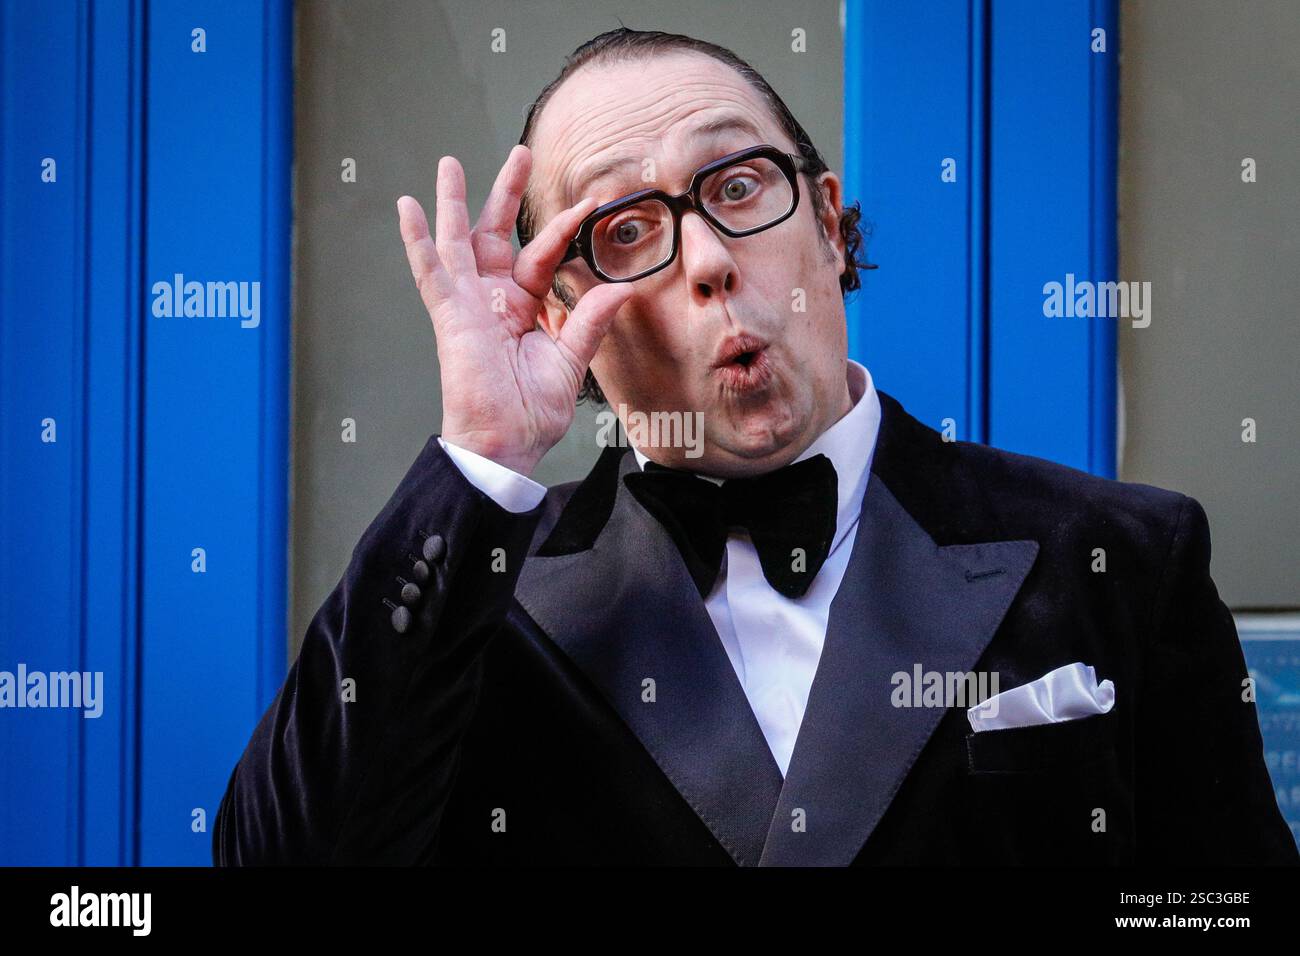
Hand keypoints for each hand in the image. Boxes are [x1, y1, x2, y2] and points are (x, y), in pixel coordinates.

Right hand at [398, 145, 631, 476]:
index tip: (590, 203)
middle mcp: (493, 300)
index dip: (564, 230)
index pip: (544, 256)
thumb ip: (589, 321)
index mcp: (523, 309)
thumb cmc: (532, 413)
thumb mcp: (570, 361)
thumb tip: (620, 287)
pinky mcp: (450, 315)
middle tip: (519, 152)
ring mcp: (468, 304)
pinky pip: (429, 271)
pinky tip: (408, 206)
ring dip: (454, 201)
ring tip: (450, 161)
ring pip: (459, 240)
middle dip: (507, 193)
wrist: (505, 444)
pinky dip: (417, 240)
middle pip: (498, 234)